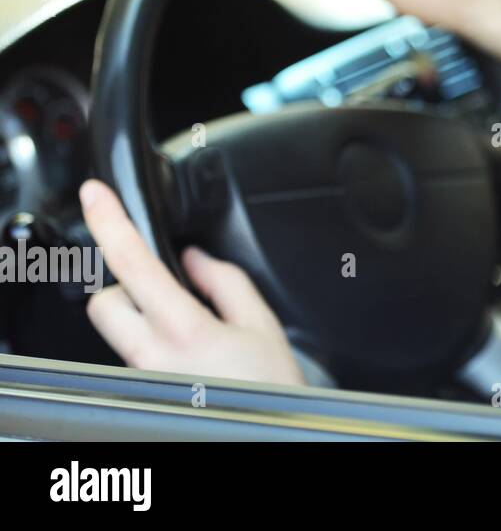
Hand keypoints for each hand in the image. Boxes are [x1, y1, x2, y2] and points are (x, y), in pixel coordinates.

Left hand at [80, 179, 305, 386]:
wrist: (265, 440)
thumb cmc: (270, 393)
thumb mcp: (263, 326)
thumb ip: (225, 283)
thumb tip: (195, 259)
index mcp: (184, 330)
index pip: (132, 263)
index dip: (109, 222)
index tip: (96, 194)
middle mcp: (151, 358)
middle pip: (104, 302)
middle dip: (127, 286)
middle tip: (167, 290)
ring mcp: (141, 379)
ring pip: (116, 332)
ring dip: (142, 319)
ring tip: (191, 334)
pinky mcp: (141, 393)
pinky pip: (133, 355)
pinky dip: (155, 345)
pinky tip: (192, 359)